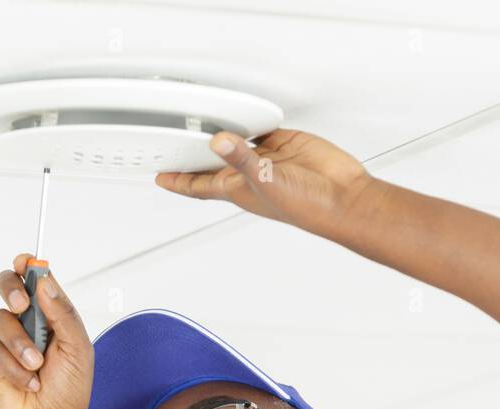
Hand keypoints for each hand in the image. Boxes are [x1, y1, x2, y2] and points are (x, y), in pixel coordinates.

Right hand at [0, 254, 93, 408]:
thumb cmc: (69, 389)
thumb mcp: (78, 349)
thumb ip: (63, 314)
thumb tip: (44, 281)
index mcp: (52, 314)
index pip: (37, 280)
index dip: (28, 266)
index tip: (25, 261)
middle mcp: (28, 322)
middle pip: (8, 286)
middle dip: (11, 290)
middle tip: (21, 306)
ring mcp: (8, 339)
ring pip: (0, 319)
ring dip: (20, 344)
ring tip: (36, 366)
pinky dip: (14, 367)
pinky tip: (29, 382)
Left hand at [155, 129, 378, 234]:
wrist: (340, 197)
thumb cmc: (305, 206)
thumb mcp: (264, 181)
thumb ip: (240, 158)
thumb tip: (218, 139)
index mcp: (236, 189)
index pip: (197, 185)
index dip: (176, 180)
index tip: (159, 175)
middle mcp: (248, 173)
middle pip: (211, 161)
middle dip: (192, 153)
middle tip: (172, 141)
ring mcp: (266, 158)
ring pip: (236, 141)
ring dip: (221, 131)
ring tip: (200, 118)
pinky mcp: (284, 144)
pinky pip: (261, 128)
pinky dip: (251, 119)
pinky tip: (244, 111)